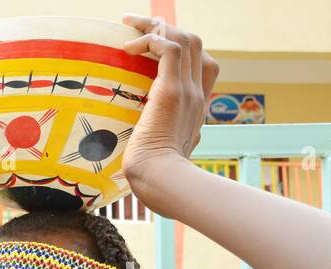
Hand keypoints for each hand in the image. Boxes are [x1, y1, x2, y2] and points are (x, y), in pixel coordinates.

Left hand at [120, 14, 218, 187]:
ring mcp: (187, 91)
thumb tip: (141, 144)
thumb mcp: (160, 152)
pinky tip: (128, 48)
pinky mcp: (172, 92)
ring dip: (156, 27)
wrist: (161, 182)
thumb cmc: (154, 176)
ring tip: (129, 24)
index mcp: (195, 107)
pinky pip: (169, 49)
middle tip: (136, 24)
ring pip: (184, 39)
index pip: (201, 64)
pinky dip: (150, 41)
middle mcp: (196, 95)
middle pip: (194, 43)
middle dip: (166, 28)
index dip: (181, 48)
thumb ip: (157, 141)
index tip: (152, 47)